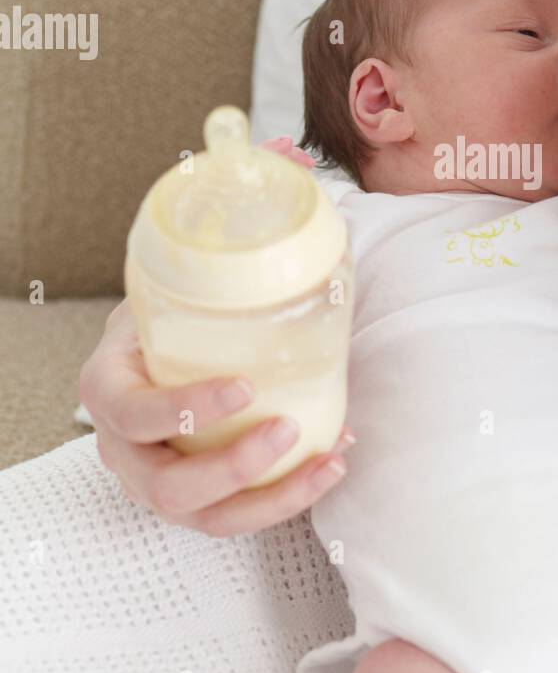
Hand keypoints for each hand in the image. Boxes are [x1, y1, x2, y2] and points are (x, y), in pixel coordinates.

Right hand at [80, 136, 350, 535]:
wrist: (170, 350)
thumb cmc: (177, 312)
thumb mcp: (187, 264)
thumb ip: (234, 210)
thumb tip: (288, 155)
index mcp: (111, 381)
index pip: (126, 407)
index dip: (178, 406)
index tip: (242, 384)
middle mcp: (127, 444)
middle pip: (164, 482)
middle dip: (228, 465)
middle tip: (285, 430)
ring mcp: (160, 480)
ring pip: (203, 516)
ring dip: (267, 498)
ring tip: (323, 460)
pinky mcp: (200, 500)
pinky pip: (236, 517)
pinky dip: (287, 500)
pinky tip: (331, 464)